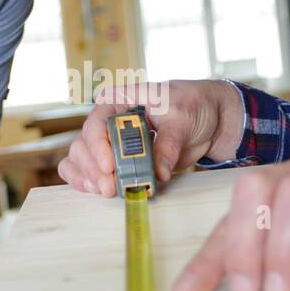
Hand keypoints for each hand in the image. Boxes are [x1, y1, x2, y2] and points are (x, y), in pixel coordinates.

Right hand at [58, 79, 242, 196]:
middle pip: (85, 143)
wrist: (208, 118)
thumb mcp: (183, 116)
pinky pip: (88, 170)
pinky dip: (86, 181)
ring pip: (81, 159)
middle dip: (93, 167)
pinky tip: (95, 190)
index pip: (97, 121)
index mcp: (119, 100)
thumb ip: (169, 143)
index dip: (98, 144)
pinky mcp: (117, 161)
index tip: (110, 165)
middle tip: (109, 187)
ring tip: (107, 190)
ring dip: (90, 177)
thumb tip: (159, 172)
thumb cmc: (192, 104)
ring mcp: (110, 142)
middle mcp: (108, 121)